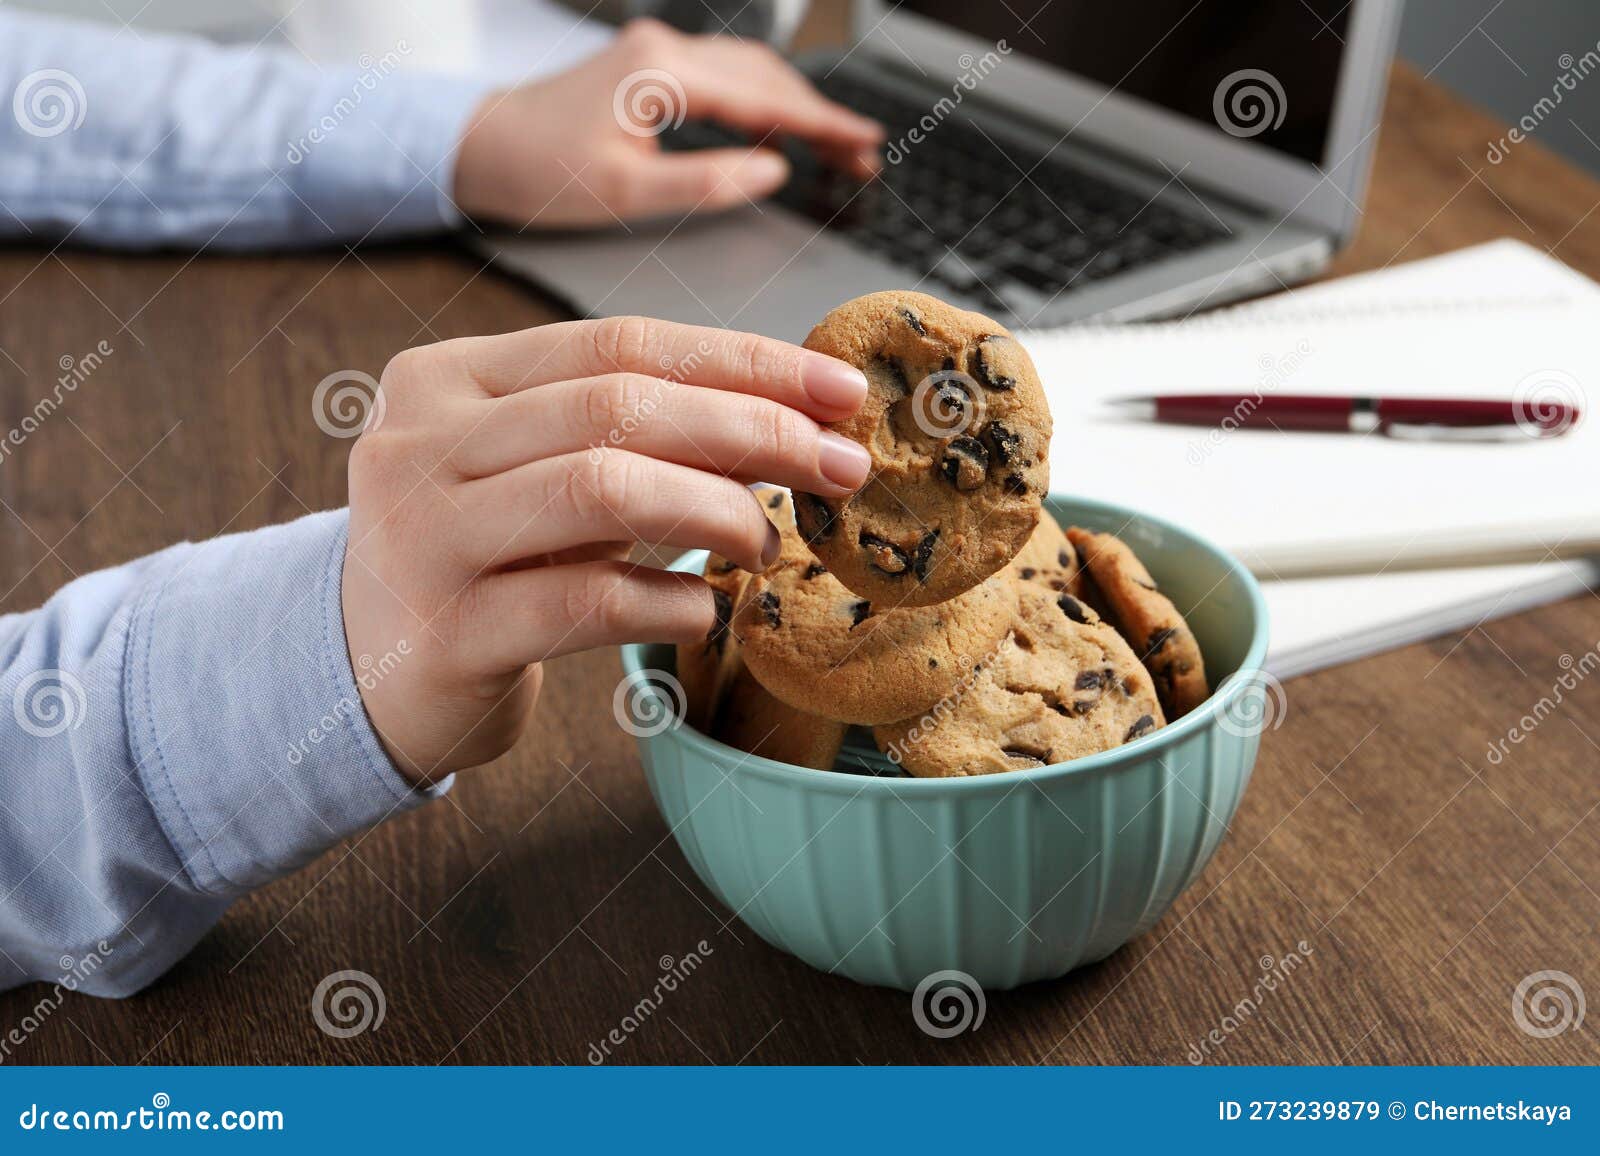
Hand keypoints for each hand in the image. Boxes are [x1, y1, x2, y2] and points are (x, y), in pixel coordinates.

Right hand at [342, 316, 870, 783]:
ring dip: (716, 511)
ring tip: (766, 543)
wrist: (370, 674)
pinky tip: (703, 610)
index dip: (742, 361)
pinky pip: (585, 603)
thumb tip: (801, 413)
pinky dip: (667, 602)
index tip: (839, 390)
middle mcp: (420, 443)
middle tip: (841, 466)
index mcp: (447, 378)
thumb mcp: (542, 470)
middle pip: (617, 407)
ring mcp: (423, 539)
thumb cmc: (487, 558)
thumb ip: (637, 431)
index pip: (618, 343)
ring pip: (601, 488)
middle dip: (753, 430)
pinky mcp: (446, 635)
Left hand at [452, 18, 881, 227]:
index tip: (866, 146)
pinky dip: (761, 104)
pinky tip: (774, 138)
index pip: (765, 99)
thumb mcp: (627, 194)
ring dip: (795, 107)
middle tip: (864, 157)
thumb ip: (706, 182)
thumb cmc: (540, 172)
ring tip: (835, 150)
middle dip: (820, 115)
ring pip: (749, 72)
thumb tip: (773, 172)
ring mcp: (656, 54)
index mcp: (662, 75)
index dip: (823, 125)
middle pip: (766, 75)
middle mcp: (664, 50)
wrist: (481, 146)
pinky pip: (723, 78)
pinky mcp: (649, 68)